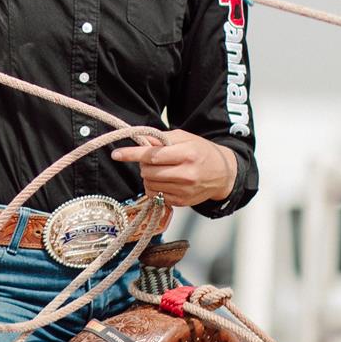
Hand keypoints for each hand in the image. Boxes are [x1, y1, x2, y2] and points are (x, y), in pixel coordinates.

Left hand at [110, 129, 237, 207]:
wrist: (223, 174)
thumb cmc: (202, 152)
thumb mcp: (185, 138)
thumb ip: (162, 139)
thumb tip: (140, 140)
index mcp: (187, 154)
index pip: (152, 155)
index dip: (132, 154)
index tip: (116, 154)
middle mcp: (186, 174)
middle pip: (148, 171)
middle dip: (144, 164)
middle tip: (152, 160)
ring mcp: (184, 190)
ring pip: (150, 184)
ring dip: (148, 177)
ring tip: (160, 170)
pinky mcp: (182, 202)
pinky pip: (157, 196)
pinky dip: (155, 188)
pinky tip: (165, 181)